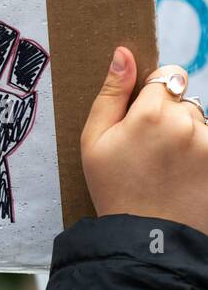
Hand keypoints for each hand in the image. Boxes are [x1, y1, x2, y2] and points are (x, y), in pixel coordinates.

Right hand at [81, 47, 207, 235]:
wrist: (147, 236)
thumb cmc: (114, 187)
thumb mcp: (94, 140)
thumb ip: (111, 93)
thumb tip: (123, 53)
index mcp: (150, 114)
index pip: (167, 75)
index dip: (154, 92)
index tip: (143, 115)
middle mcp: (186, 124)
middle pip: (183, 100)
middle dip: (169, 115)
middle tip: (149, 149)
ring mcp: (207, 145)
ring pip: (199, 122)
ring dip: (187, 135)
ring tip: (167, 166)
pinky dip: (199, 154)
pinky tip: (183, 175)